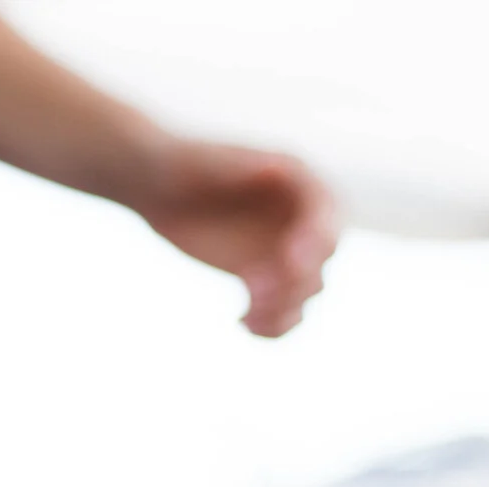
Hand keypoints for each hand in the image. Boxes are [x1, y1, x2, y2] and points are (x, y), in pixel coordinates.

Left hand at [134, 141, 337, 338]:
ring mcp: (283, 252)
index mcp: (303, 185)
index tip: (292, 261)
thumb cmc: (188, 164)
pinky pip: (278, 309)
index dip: (317, 240)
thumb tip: (275, 168)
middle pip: (319, 261)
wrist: (162, 185)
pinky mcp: (260, 276)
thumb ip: (245, 167)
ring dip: (283, 309)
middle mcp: (302, 221)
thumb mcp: (215, 160)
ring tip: (250, 316)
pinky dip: (269, 324)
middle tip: (255, 287)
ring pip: (303, 292)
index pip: (327, 216)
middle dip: (294, 280)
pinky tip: (243, 322)